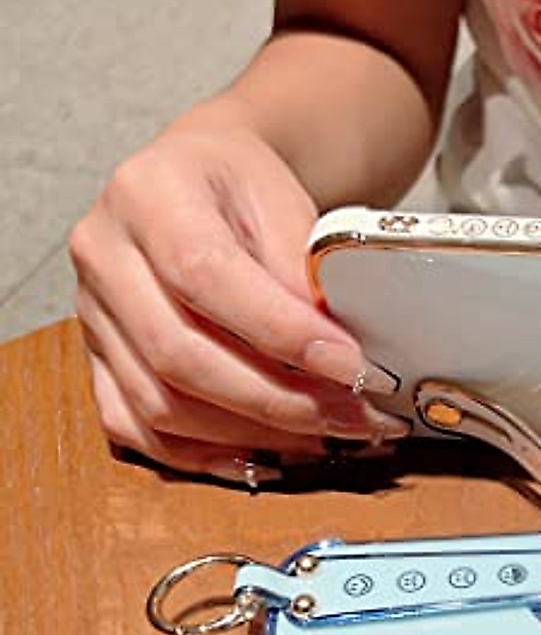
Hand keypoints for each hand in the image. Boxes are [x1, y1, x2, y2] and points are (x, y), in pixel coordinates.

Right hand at [70, 117, 408, 484]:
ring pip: (160, 404)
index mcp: (148, 195)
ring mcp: (93, 313)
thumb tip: (334, 348)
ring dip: (254, 433)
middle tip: (353, 413)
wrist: (203, 180)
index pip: (207, 277)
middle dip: (280, 400)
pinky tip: (268, 455)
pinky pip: (138, 428)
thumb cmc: (243, 186)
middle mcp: (103, 254)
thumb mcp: (284, 198)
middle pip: (180, 355)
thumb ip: (303, 268)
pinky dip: (206, 455)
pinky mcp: (97, 359)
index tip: (351, 366)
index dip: (283, 334)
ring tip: (327, 434)